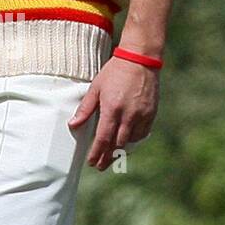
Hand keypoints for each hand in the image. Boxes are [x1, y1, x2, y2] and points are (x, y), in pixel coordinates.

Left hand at [67, 55, 159, 170]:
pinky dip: (134, 140)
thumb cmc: (115, 71)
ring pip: (131, 141)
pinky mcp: (151, 113)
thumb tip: (73, 125)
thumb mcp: (96, 87)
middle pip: (117, 145)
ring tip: (112, 157)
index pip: (103, 139)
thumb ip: (86, 108)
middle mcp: (128, 115)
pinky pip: (143, 133)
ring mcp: (141, 115)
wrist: (140, 59)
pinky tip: (127, 142)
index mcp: (112, 109)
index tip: (91, 162)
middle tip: (101, 166)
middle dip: (108, 157)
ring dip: (121, 150)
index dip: (96, 153)